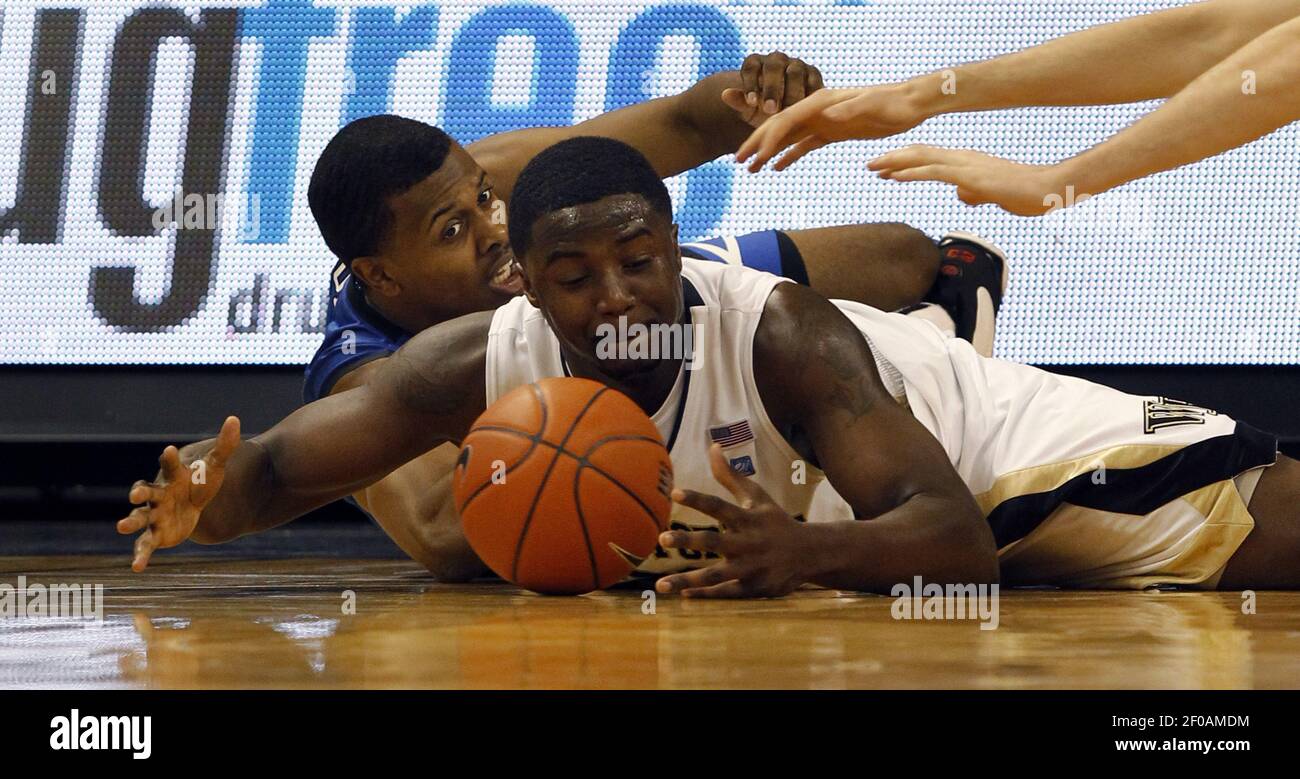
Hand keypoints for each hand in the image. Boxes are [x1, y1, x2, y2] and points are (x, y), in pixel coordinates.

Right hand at [116, 416, 240, 570]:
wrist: (194, 505)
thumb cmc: (200, 482)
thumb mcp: (215, 465)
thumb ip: (224, 445)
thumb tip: (234, 419)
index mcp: (172, 476)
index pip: (169, 465)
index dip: (169, 458)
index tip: (170, 450)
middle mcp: (158, 495)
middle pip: (145, 492)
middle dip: (139, 492)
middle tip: (133, 494)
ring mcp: (154, 515)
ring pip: (138, 518)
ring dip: (129, 522)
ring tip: (120, 527)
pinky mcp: (156, 534)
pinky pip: (145, 545)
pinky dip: (140, 555)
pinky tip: (136, 567)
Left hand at [655, 444, 813, 598]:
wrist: (811, 554)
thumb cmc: (776, 522)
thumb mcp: (757, 498)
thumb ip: (731, 476)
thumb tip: (713, 446)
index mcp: (748, 519)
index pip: (720, 506)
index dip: (698, 499)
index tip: (675, 493)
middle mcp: (748, 543)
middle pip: (714, 542)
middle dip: (688, 541)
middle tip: (662, 538)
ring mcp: (751, 568)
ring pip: (715, 575)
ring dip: (687, 580)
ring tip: (660, 585)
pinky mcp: (754, 588)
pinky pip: (726, 593)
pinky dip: (705, 596)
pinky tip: (682, 594)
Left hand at [721, 51, 824, 127]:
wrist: (788, 117)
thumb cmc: (762, 112)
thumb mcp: (750, 110)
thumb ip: (739, 101)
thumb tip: (724, 94)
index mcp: (756, 64)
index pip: (751, 66)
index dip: (751, 83)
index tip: (751, 103)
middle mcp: (776, 60)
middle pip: (774, 65)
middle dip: (772, 88)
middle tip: (770, 110)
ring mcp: (796, 65)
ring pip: (795, 72)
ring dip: (792, 92)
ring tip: (789, 113)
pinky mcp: (814, 74)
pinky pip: (813, 81)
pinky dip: (810, 95)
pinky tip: (807, 111)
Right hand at [737, 83, 926, 170]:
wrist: (908, 105)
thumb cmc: (891, 103)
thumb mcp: (871, 104)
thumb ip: (849, 109)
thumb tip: (827, 113)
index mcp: (820, 101)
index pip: (786, 120)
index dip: (769, 139)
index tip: (758, 158)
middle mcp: (817, 110)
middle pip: (779, 127)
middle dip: (758, 144)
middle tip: (739, 162)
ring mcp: (823, 121)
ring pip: (788, 138)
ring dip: (769, 152)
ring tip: (751, 169)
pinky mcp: (832, 132)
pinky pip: (805, 145)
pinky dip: (789, 155)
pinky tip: (777, 169)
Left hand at [868, 145, 1073, 215]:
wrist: (1049, 189)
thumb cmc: (1025, 193)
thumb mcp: (993, 194)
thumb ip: (976, 192)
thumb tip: (962, 195)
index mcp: (966, 163)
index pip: (929, 159)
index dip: (905, 162)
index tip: (885, 169)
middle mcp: (963, 159)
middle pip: (920, 154)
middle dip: (893, 159)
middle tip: (870, 164)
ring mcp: (966, 165)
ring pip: (922, 159)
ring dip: (896, 163)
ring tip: (873, 167)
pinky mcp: (971, 176)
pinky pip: (936, 172)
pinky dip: (913, 172)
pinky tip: (896, 176)